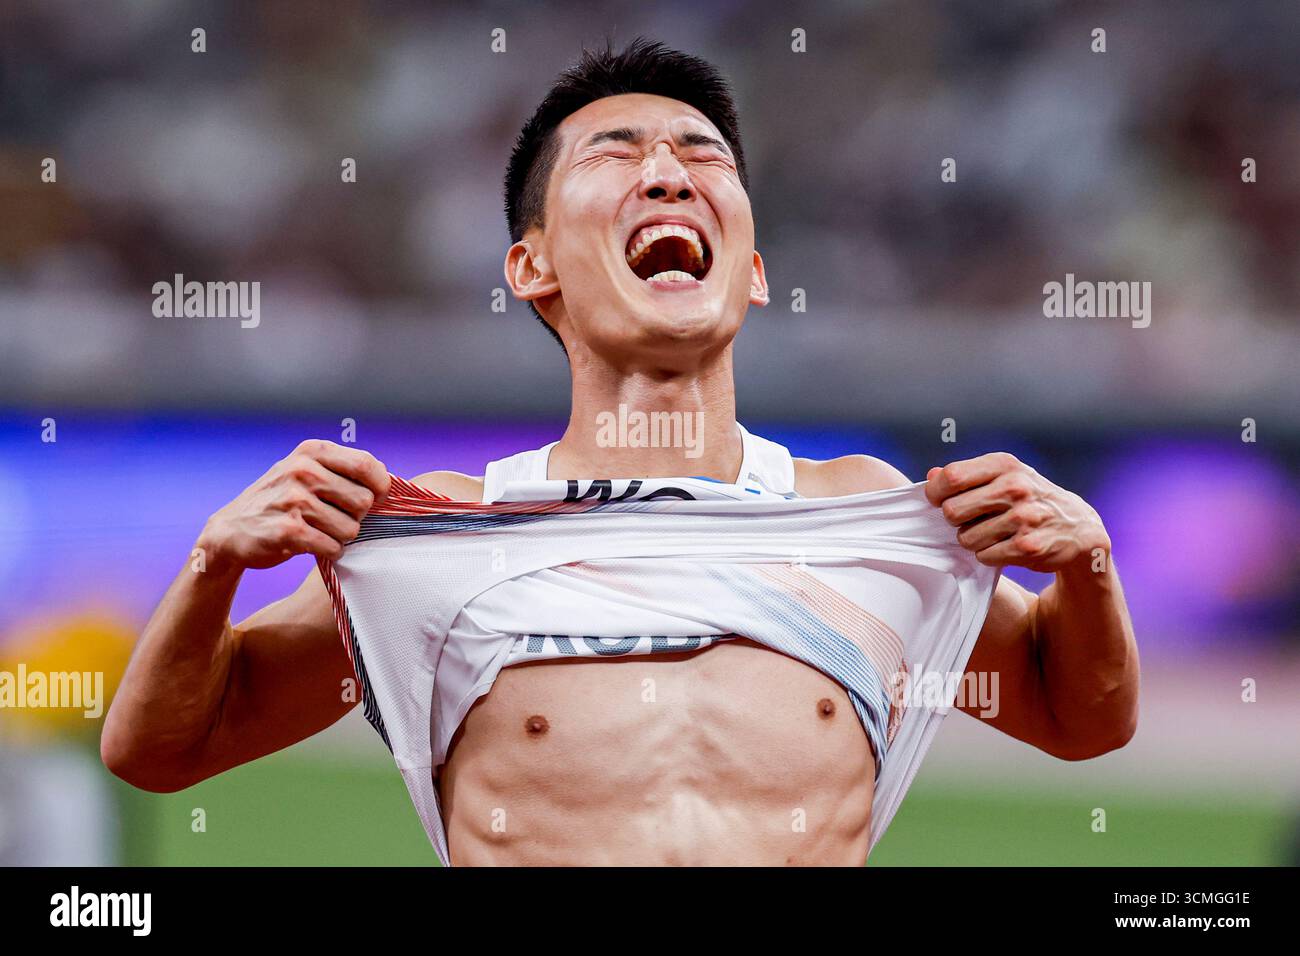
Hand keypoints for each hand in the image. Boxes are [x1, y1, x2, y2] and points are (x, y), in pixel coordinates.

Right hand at [197, 439, 389, 572]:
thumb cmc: (280, 502)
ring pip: (351, 528)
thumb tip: (388, 481)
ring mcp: (293, 500)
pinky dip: (329, 551)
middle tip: (334, 518)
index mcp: (311, 452)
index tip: (373, 498)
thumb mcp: (304, 472)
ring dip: (340, 537)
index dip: (379, 487)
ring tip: (319, 531)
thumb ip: (342, 470)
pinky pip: (333, 546)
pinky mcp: (288, 530)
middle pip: (364, 500)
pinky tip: (314, 545)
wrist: (230, 531)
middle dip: (356, 516)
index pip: (367, 465)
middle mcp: (302, 471)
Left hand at [924, 453, 1109, 571]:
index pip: (951, 476)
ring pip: (966, 538)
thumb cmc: (1029, 499)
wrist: (1078, 528)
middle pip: (952, 511)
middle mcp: (1016, 487)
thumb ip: (967, 476)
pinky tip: (1005, 546)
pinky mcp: (1028, 546)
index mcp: (1005, 465)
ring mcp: (1024, 517)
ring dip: (973, 540)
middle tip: (972, 520)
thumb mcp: (1004, 477)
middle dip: (955, 521)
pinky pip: (985, 556)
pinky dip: (989, 555)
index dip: (936, 492)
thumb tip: (932, 475)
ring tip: (993, 533)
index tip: (939, 500)